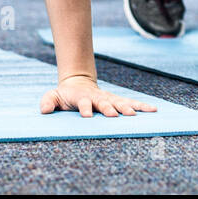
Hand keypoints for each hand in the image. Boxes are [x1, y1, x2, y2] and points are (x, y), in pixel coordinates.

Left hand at [39, 75, 156, 117]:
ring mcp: (108, 98)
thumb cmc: (64, 95)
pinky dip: (141, 106)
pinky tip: (153, 110)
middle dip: (110, 108)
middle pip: (104, 103)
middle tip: (115, 115)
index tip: (87, 115)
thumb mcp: (53, 96)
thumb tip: (44, 110)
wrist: (78, 83)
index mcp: (82, 97)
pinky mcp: (117, 101)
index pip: (83, 102)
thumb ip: (48, 101)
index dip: (85, 108)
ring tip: (136, 114)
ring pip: (120, 102)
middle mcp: (98, 97)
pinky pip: (131, 103)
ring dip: (128, 108)